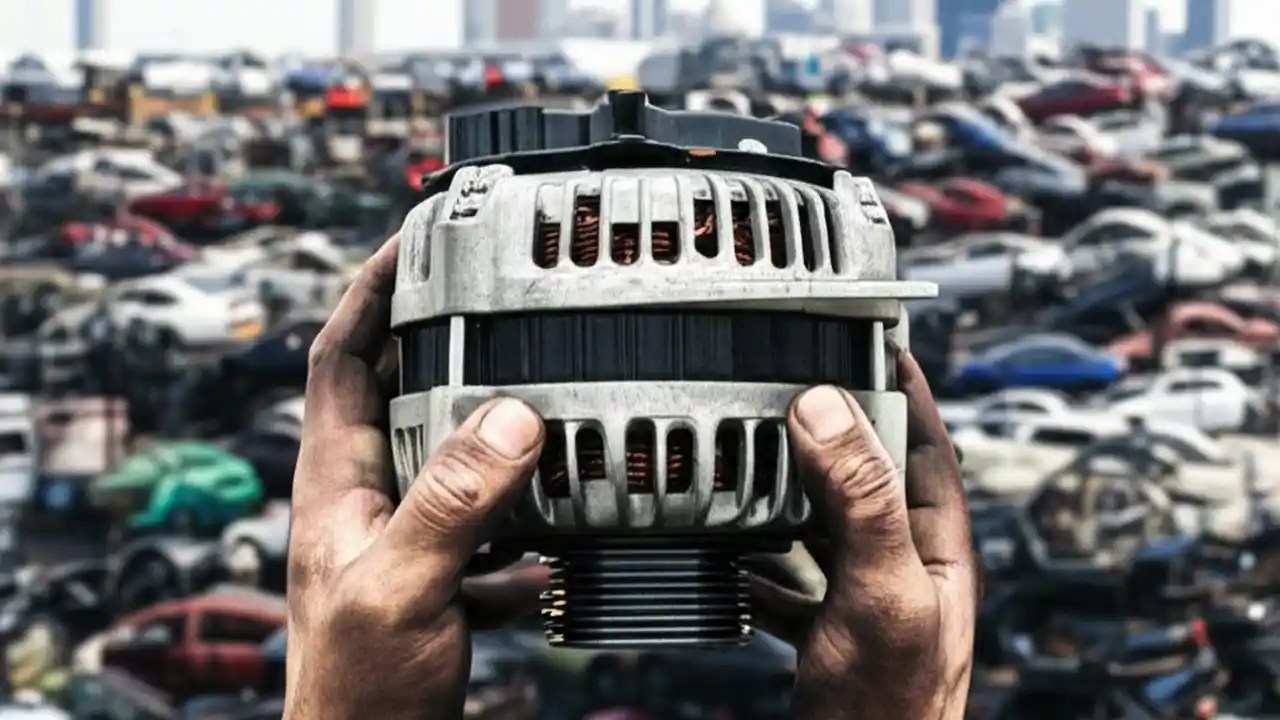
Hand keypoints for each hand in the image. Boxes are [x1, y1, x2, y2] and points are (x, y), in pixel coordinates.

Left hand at [284, 235, 548, 719]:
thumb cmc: (356, 694)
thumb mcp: (404, 586)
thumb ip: (454, 502)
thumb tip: (512, 417)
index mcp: (336, 483)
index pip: (340, 357)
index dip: (373, 291)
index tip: (417, 240)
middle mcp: (366, 498)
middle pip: (401, 389)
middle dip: (447, 338)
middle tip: (503, 299)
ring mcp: (404, 536)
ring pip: (452, 451)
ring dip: (496, 419)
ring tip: (548, 388)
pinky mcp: (439, 575)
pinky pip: (488, 515)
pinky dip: (526, 506)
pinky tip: (564, 520)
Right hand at [748, 352, 978, 719]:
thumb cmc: (892, 711)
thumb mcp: (881, 591)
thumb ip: (860, 500)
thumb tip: (826, 408)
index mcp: (936, 547)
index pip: (924, 442)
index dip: (898, 386)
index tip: (864, 337)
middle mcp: (904, 566)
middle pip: (864, 475)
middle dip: (826, 432)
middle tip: (783, 390)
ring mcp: (864, 599)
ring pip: (822, 523)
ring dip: (786, 493)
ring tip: (748, 461)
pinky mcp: (827, 633)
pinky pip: (791, 576)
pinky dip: (760, 561)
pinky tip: (732, 558)